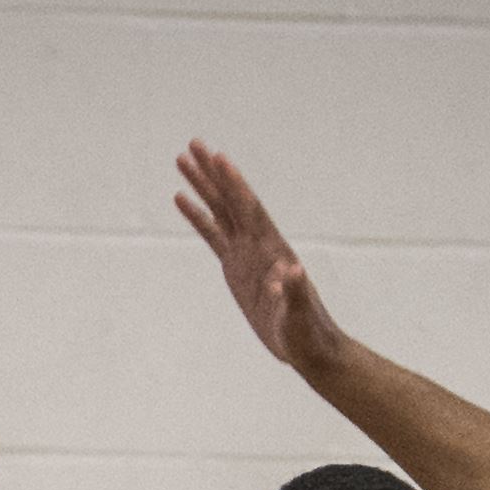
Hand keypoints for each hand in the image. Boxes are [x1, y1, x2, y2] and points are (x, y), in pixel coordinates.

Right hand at [175, 142, 347, 377]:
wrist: (308, 345)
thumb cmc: (307, 332)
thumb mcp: (299, 316)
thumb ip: (295, 293)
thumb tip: (293, 272)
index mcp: (272, 250)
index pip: (250, 210)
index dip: (235, 184)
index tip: (219, 157)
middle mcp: (259, 244)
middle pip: (231, 201)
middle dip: (212, 173)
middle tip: (193, 143)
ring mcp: (245, 254)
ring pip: (220, 211)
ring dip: (202, 186)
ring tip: (182, 160)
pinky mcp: (235, 267)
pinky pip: (212, 236)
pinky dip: (198, 217)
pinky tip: (181, 199)